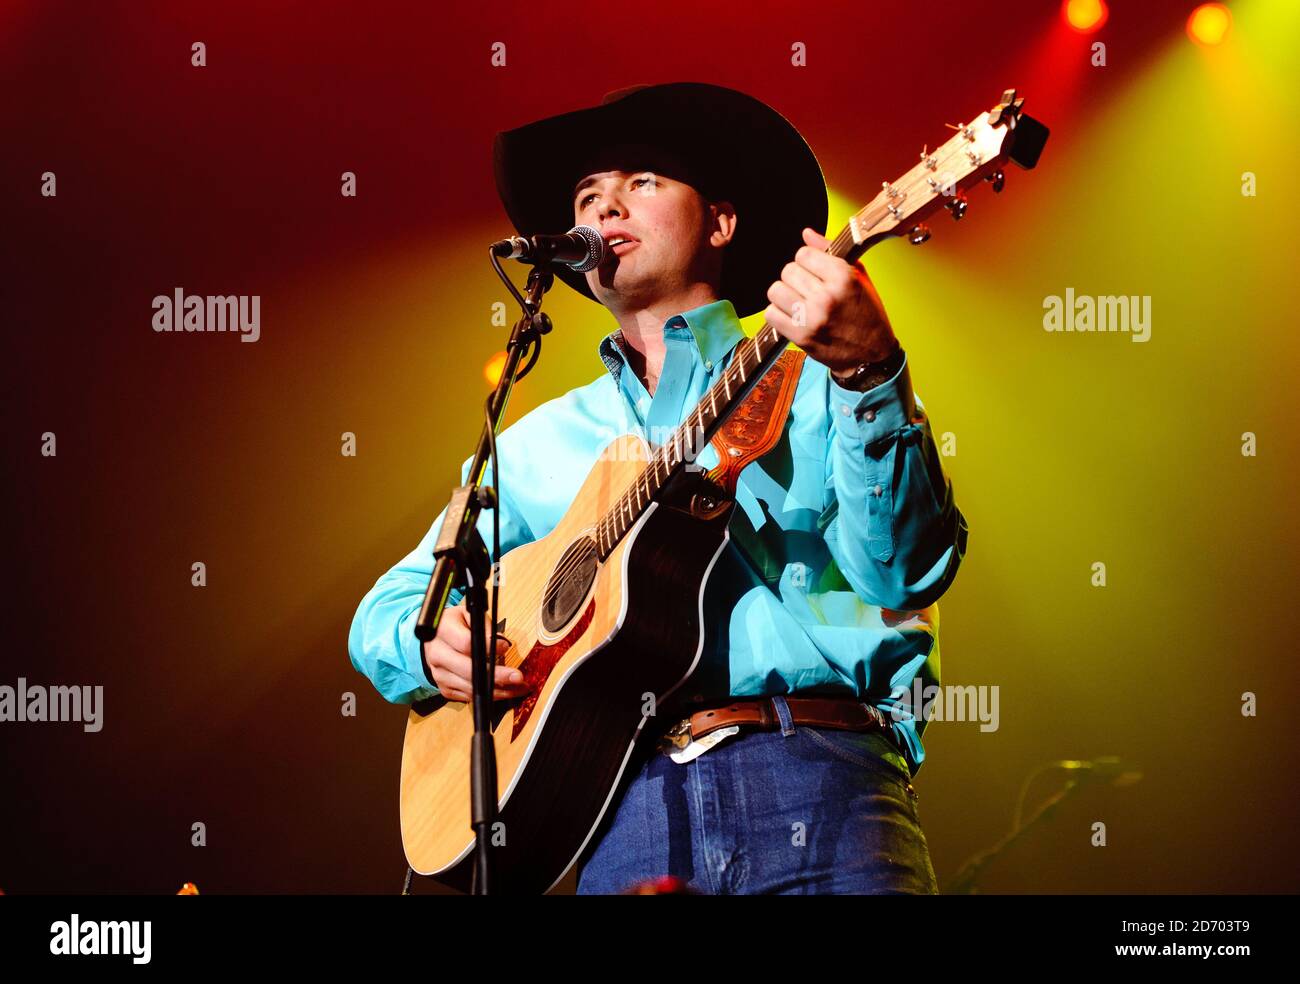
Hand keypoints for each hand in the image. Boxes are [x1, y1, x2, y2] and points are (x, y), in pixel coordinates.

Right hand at [423, 600, 529, 702]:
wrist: (433, 639)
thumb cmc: (455, 624)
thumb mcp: (469, 615)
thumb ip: (485, 628)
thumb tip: (501, 644)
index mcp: (442, 632)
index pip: (466, 644)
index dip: (489, 648)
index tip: (506, 648)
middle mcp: (437, 655)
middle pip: (469, 671)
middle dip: (497, 677)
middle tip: (518, 678)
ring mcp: (439, 675)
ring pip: (471, 688)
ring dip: (499, 690)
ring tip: (520, 687)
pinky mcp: (445, 689)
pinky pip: (469, 696)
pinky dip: (489, 696)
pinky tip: (506, 691)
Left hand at [764, 228, 898, 372]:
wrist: (870, 355)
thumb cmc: (866, 314)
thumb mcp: (858, 277)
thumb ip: (831, 252)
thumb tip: (806, 233)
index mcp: (843, 277)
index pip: (803, 254)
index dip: (806, 261)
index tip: (814, 271)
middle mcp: (827, 296)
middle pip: (788, 271)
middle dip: (795, 278)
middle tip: (806, 289)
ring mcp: (812, 317)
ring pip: (775, 290)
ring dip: (784, 295)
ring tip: (798, 301)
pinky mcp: (801, 336)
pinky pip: (771, 314)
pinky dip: (778, 314)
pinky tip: (792, 316)